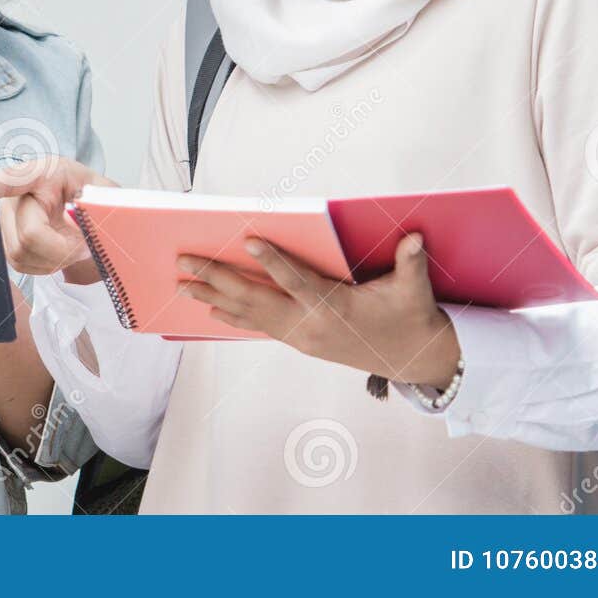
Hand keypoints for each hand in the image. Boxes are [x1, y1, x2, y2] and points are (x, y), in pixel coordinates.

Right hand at [0, 157, 114, 278]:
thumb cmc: (90, 195)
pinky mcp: (4, 239)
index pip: (14, 178)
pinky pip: (18, 264)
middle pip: (29, 235)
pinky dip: (44, 265)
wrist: (82, 208)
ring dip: (54, 260)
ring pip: (21, 254)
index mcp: (43, 173)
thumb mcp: (105, 192)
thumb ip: (100, 204)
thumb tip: (79, 221)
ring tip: (73, 246)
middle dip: (62, 249)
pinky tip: (57, 252)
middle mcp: (16, 194)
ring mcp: (5, 218)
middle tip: (84, 245)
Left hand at [176, 232, 459, 386]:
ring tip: (182, 286)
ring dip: (215, 299)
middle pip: (256, 300)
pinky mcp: (300, 342)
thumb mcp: (414, 290)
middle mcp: (310, 326)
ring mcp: (301, 337)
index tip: (248, 240)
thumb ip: (411, 263)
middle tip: (184, 261)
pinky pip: (259, 327)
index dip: (274, 262)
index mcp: (335, 308)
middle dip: (218, 279)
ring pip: (250, 316)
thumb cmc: (411, 317)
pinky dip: (233, 316)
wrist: (412, 360)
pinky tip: (211, 307)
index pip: (298, 281)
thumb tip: (415, 238)